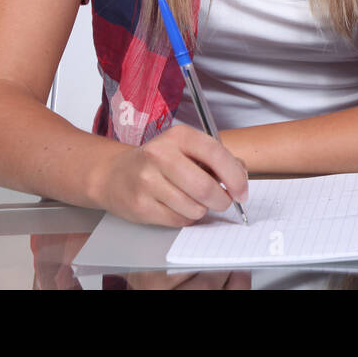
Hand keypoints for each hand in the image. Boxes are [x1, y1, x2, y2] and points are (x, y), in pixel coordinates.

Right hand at [96, 124, 248, 226]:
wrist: (115, 174)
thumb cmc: (159, 161)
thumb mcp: (186, 148)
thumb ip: (215, 158)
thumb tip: (241, 177)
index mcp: (178, 136)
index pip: (216, 154)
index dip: (235, 176)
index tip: (242, 191)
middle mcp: (160, 155)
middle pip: (205, 187)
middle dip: (222, 200)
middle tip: (224, 201)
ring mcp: (148, 181)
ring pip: (194, 207)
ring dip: (202, 210)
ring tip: (193, 200)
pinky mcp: (140, 205)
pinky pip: (178, 220)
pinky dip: (186, 217)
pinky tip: (178, 206)